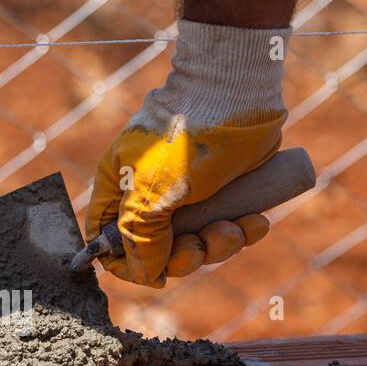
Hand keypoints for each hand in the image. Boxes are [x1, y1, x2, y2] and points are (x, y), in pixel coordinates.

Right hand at [86, 20, 287, 288]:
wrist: (237, 92)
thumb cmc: (184, 137)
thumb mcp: (151, 192)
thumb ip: (139, 237)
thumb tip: (145, 273)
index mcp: (119, 191)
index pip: (109, 243)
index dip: (130, 266)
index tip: (157, 274)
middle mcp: (150, 196)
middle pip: (159, 252)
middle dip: (186, 256)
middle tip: (202, 245)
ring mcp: (189, 194)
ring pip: (199, 244)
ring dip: (219, 246)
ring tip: (236, 227)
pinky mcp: (224, 191)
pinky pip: (230, 228)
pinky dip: (244, 231)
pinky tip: (257, 220)